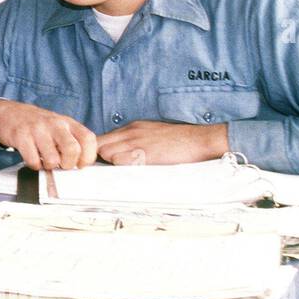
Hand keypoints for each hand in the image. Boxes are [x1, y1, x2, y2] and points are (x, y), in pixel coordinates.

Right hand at [0, 99, 97, 170]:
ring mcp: (37, 129)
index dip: (88, 156)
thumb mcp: (58, 126)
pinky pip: (33, 160)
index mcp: (67, 122)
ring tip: (44, 161)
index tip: (80, 164)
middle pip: (72, 150)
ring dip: (49, 166)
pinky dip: (34, 165)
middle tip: (61, 165)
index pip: (88, 139)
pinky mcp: (21, 136)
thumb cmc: (37, 124)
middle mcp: (55, 124)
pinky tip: (32, 159)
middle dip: (68, 164)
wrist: (8, 112)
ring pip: (52, 159)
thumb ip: (71, 140)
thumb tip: (80, 164)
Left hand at [97, 120, 228, 165]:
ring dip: (113, 164)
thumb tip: (116, 155)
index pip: (102, 139)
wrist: (199, 141)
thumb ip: (132, 142)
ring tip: (128, 170)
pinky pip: (121, 161)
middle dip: (102, 159)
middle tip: (112, 169)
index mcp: (132, 127)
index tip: (103, 163)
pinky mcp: (144, 153)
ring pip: (108, 154)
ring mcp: (136, 142)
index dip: (99, 152)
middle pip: (100, 146)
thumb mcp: (150, 134)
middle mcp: (130, 132)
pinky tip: (136, 171)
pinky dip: (123, 168)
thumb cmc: (178, 142)